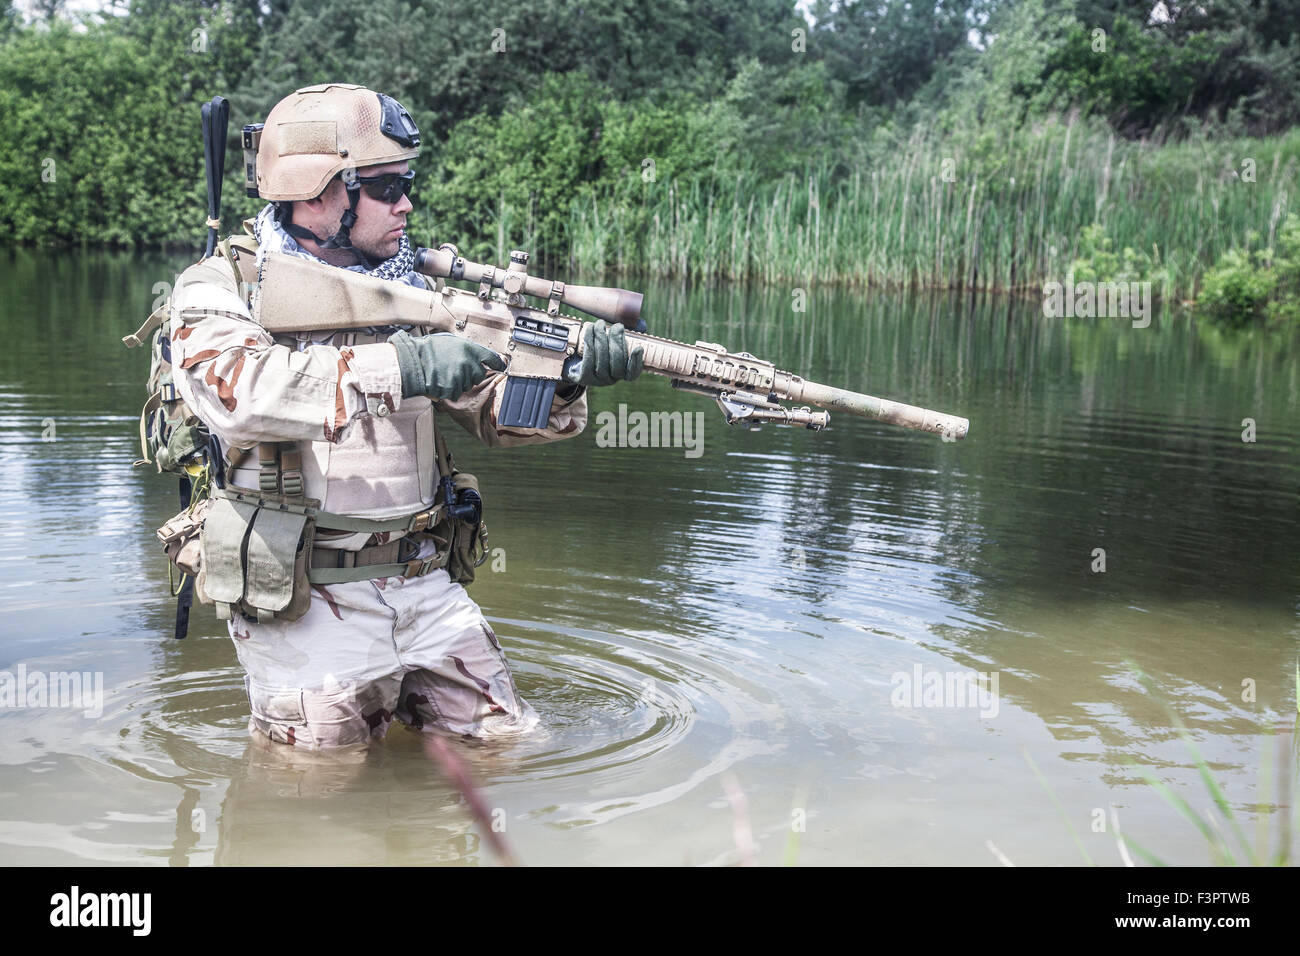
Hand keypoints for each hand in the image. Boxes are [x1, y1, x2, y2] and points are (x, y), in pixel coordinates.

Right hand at [390, 330, 505, 399]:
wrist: (412, 360)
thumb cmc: (429, 349)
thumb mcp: (452, 342)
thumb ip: (468, 350)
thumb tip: (480, 356)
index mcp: (470, 349)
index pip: (492, 358)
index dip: (497, 363)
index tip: (500, 366)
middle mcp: (468, 363)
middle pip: (479, 375)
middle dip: (471, 374)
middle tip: (456, 369)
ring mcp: (460, 377)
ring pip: (467, 384)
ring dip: (458, 381)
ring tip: (444, 372)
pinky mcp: (452, 389)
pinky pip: (455, 392)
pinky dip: (449, 389)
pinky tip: (440, 380)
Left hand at [563, 320, 643, 387]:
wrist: (582, 367)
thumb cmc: (604, 353)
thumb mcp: (617, 348)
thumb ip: (628, 338)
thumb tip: (640, 325)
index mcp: (624, 375)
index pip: (632, 373)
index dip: (636, 361)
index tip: (638, 348)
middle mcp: (612, 380)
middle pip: (617, 362)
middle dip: (617, 341)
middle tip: (617, 326)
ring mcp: (598, 379)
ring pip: (602, 357)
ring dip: (601, 336)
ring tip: (600, 323)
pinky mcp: (585, 375)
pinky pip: (588, 356)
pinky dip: (590, 339)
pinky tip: (591, 329)